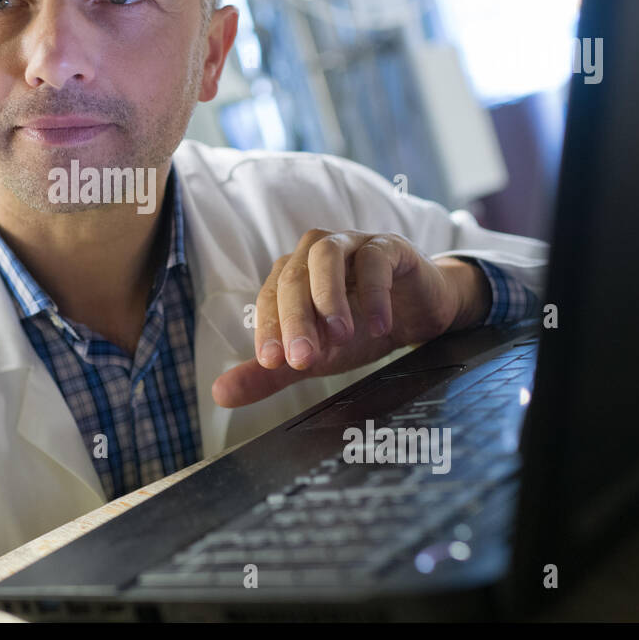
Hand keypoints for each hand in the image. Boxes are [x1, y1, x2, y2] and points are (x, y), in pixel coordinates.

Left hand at [212, 229, 487, 407]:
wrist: (418, 314)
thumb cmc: (358, 329)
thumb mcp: (316, 356)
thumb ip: (271, 374)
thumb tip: (221, 394)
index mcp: (290, 275)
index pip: (269, 298)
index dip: (269, 329)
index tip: (272, 362)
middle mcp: (313, 254)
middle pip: (293, 277)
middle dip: (296, 320)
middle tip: (304, 359)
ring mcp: (351, 244)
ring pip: (326, 256)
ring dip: (329, 296)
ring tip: (340, 336)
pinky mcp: (388, 247)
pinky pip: (375, 259)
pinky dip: (375, 292)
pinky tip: (378, 325)